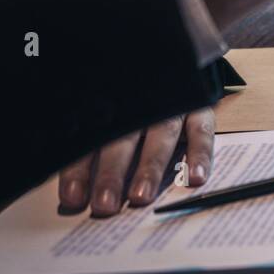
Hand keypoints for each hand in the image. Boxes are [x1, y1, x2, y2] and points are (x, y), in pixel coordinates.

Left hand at [57, 108, 213, 217]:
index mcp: (113, 109)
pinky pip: (201, 132)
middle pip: (122, 141)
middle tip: (105, 205)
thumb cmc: (139, 104)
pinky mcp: (200, 109)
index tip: (72, 198)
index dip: (79, 169)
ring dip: (150, 167)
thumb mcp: (112, 117)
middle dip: (111, 174)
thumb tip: (75, 190)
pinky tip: (195, 178)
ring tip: (141, 197)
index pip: (90, 139)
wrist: (177, 68)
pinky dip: (200, 155)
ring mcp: (173, 107)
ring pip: (159, 137)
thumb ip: (95, 147)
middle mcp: (141, 107)